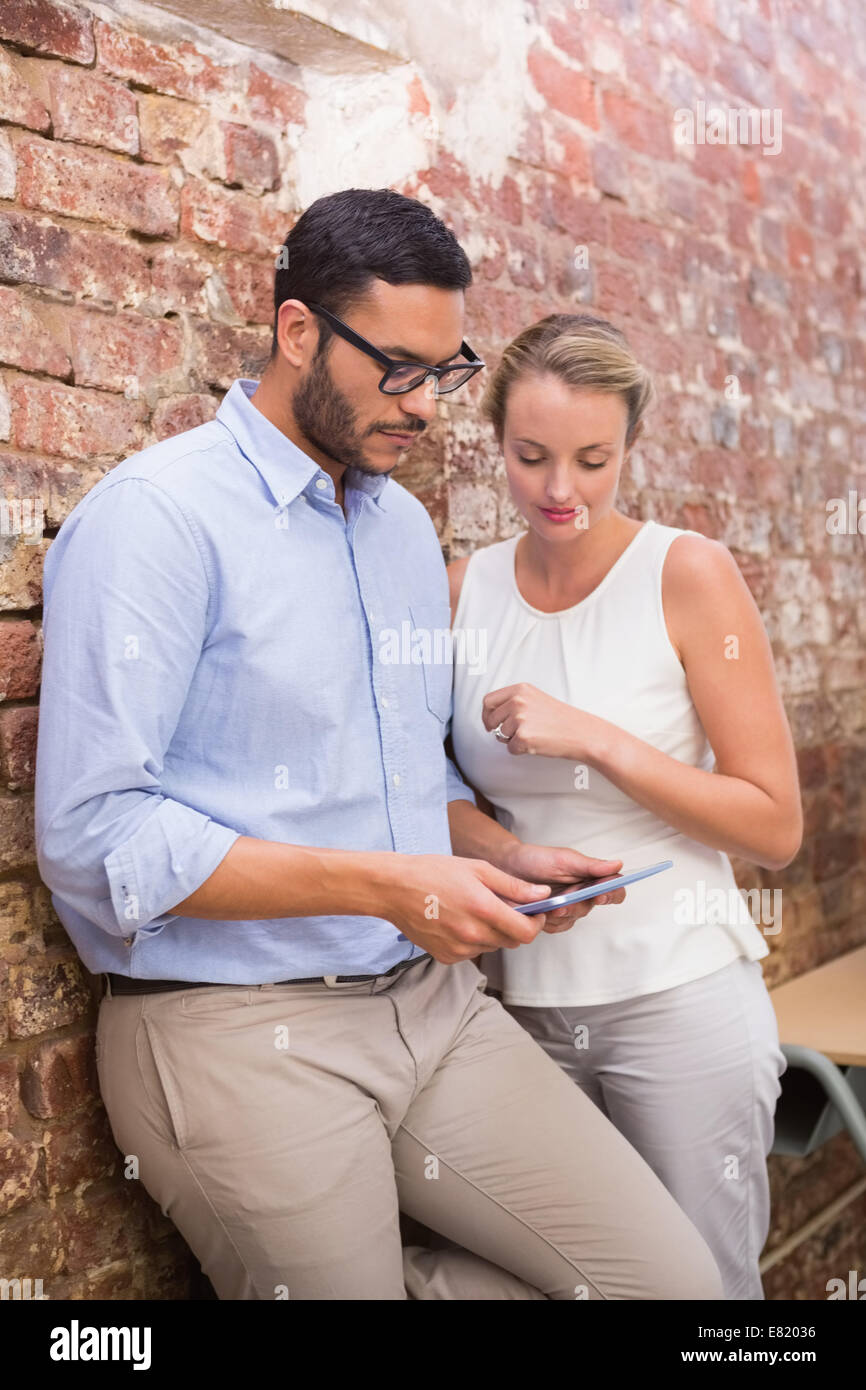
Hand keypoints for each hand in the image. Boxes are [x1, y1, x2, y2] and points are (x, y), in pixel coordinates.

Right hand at [379, 853, 559, 963]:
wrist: (394, 889)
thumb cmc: (434, 872)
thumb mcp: (478, 869)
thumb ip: (513, 886)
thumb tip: (542, 895)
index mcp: (483, 909)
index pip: (526, 932)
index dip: (536, 924)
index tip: (535, 914)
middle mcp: (472, 934)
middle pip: (512, 941)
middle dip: (515, 926)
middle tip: (503, 907)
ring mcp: (458, 949)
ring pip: (492, 946)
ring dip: (492, 933)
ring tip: (473, 911)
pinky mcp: (446, 957)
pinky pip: (472, 952)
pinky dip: (473, 940)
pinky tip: (458, 921)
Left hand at [481, 682, 597, 759]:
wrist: (581, 732)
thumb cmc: (561, 719)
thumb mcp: (536, 699)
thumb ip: (514, 702)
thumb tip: (492, 716)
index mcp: (520, 689)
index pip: (488, 701)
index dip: (487, 715)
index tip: (490, 724)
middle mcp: (517, 701)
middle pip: (491, 719)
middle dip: (498, 730)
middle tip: (514, 735)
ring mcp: (519, 719)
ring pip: (501, 736)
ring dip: (513, 740)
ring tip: (534, 736)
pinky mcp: (522, 737)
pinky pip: (511, 749)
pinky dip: (521, 750)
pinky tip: (537, 744)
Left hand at [500, 841, 625, 933]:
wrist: (506, 866)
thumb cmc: (536, 859)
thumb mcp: (563, 858)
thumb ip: (590, 865)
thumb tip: (618, 864)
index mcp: (590, 878)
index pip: (614, 890)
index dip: (612, 894)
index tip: (600, 894)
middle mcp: (582, 895)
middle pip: (590, 906)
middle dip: (576, 905)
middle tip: (562, 902)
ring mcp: (567, 909)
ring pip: (573, 919)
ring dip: (560, 914)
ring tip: (546, 906)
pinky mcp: (550, 920)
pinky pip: (556, 927)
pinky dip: (547, 920)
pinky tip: (538, 911)